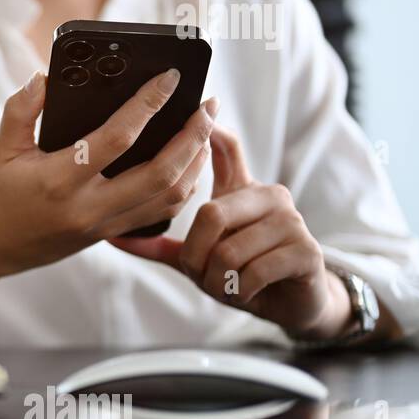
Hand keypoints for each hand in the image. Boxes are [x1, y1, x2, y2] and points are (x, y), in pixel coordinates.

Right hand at [0, 67, 217, 282]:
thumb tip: (45, 77)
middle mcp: (87, 207)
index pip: (117, 138)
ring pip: (170, 198)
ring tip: (205, 130)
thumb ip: (21, 110)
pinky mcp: (108, 234)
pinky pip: (159, 212)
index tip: (169, 78)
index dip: (149, 105)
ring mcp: (101, 225)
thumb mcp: (0, 148)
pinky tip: (187, 162)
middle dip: (193, 136)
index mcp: (58, 181)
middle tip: (207, 105)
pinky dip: (183, 186)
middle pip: (162, 173)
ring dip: (195, 162)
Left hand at [109, 124, 352, 341]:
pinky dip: (239, 290)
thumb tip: (112, 235)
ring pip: (229, 249)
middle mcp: (270, 195)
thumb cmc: (240, 271)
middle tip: (200, 273)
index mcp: (242, 189)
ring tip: (224, 285)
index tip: (198, 116)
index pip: (228, 148)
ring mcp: (292, 220)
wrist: (292, 302)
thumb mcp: (199, 253)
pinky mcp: (307, 251)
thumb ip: (161, 242)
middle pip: (211, 213)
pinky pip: (254, 270)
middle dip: (195, 254)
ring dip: (216, 278)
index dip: (209, 132)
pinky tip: (245, 292)